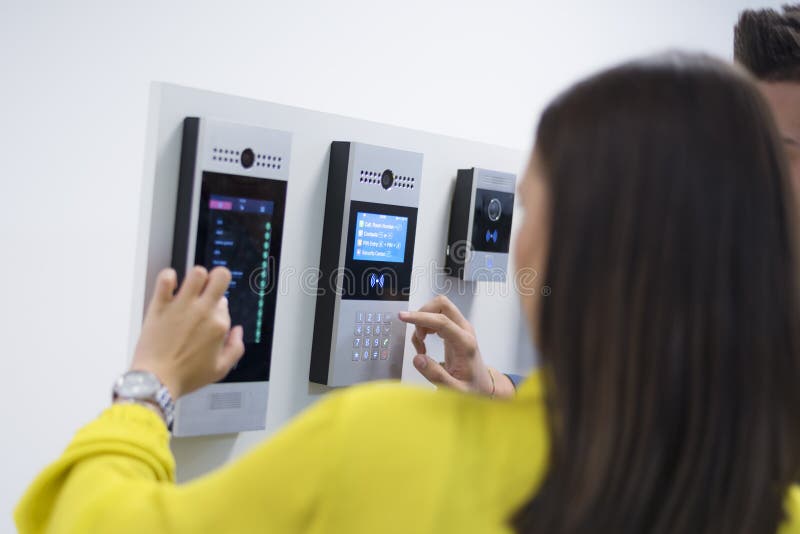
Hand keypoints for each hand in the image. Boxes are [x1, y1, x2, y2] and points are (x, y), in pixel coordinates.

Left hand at [131, 266, 244, 398]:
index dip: (219, 308)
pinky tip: (170, 283)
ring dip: (196, 276)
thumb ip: (236, 348)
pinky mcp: (161, 305)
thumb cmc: (185, 376)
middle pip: (220, 276)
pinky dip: (168, 276)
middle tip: (210, 286)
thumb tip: (237, 332)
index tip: (210, 316)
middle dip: (218, 277)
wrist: (156, 380)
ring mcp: (181, 306)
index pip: (225, 303)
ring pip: (197, 272)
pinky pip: (166, 279)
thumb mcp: (220, 369)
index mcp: (218, 325)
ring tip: (191, 286)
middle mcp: (203, 311)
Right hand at [398, 295, 514, 397]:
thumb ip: (436, 375)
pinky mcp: (454, 330)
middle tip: (418, 337)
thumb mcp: (455, 390)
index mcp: (465, 343)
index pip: (442, 321)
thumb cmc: (471, 388)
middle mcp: (465, 330)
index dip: (421, 317)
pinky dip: (425, 325)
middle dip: (423, 314)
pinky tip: (424, 342)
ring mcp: (460, 328)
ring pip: (438, 308)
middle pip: (442, 304)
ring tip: (421, 344)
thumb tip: (417, 359)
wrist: (483, 386)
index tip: (403, 317)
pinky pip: (437, 317)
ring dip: (423, 321)